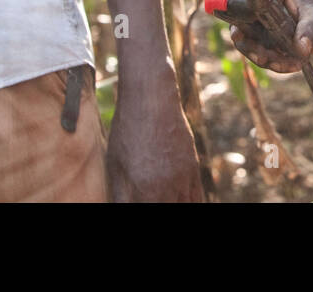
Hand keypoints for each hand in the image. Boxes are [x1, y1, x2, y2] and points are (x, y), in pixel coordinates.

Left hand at [106, 66, 203, 201]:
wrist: (153, 99)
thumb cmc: (127, 131)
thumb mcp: (116, 166)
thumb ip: (122, 197)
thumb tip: (123, 206)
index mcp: (145, 191)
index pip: (148, 214)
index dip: (144, 211)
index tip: (140, 205)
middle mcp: (168, 188)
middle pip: (172, 210)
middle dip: (161, 208)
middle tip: (153, 203)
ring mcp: (184, 178)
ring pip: (187, 207)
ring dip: (177, 207)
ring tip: (166, 202)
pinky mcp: (193, 167)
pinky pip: (196, 197)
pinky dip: (191, 204)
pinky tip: (182, 203)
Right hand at [229, 0, 312, 73]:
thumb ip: (309, 32)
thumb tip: (301, 49)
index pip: (248, 3)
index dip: (240, 19)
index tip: (240, 36)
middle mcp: (264, 6)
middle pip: (242, 27)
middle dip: (251, 47)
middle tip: (264, 59)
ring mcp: (265, 22)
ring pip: (252, 44)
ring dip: (266, 59)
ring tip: (290, 65)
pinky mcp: (270, 37)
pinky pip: (264, 53)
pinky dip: (276, 63)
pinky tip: (294, 66)